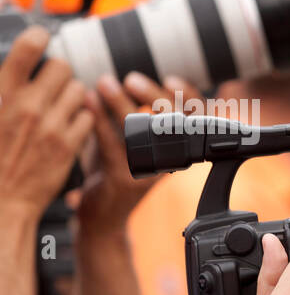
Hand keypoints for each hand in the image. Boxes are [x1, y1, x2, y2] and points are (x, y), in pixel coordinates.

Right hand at [0, 26, 94, 217]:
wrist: (2, 198)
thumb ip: (4, 88)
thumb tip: (16, 65)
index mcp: (2, 94)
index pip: (26, 49)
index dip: (39, 38)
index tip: (43, 38)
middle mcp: (27, 106)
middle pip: (62, 67)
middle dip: (60, 72)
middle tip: (53, 84)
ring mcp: (51, 126)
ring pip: (79, 91)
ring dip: (73, 95)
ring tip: (61, 107)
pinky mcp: (69, 145)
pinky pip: (88, 116)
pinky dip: (82, 119)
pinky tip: (71, 126)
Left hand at [76, 73, 199, 234]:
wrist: (101, 218)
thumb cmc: (111, 172)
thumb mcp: (125, 140)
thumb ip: (127, 114)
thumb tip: (119, 76)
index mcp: (177, 150)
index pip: (197, 121)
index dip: (191, 99)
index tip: (172, 80)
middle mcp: (169, 162)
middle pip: (175, 123)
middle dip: (155, 96)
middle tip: (131, 79)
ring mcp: (148, 173)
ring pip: (142, 132)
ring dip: (120, 103)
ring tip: (103, 83)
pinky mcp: (125, 181)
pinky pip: (112, 145)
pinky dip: (98, 120)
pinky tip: (87, 103)